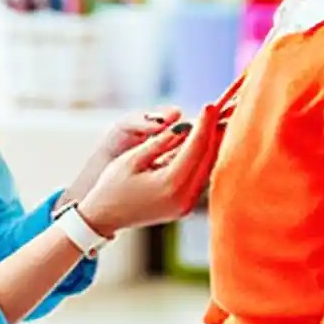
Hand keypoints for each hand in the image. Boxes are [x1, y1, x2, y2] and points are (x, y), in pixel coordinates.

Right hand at [76, 105, 220, 234]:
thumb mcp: (132, 159)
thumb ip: (159, 142)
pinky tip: (205, 144)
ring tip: (217, 123)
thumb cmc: (112, 186)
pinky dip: (203, 159)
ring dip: (212, 145)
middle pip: (208, 159)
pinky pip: (200, 178)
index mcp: (170, 184)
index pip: (196, 148)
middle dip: (214, 132)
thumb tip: (183, 126)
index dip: (204, 124)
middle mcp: (183, 197)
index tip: (208, 105)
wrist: (104, 217)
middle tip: (219, 111)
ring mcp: (186, 205)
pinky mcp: (185, 207)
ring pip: (208, 169)